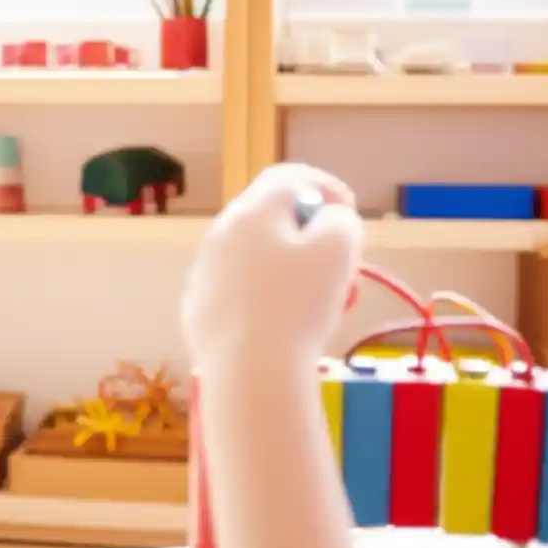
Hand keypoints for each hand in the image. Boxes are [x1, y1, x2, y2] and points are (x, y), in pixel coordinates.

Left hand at [181, 163, 362, 366]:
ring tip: (322, 306)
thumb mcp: (338, 249)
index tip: (348, 211)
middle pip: (273, 221)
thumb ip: (340, 222)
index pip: (289, 177)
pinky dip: (266, 298)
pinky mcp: (199, 309)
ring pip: (257, 258)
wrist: (249, 369)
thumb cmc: (298, 303)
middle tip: (340, 269)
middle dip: (312, 238)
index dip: (325, 187)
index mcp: (253, 211)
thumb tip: (330, 220)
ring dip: (292, 271)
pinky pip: (240, 291)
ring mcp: (205, 272)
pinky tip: (285, 327)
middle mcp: (221, 233)